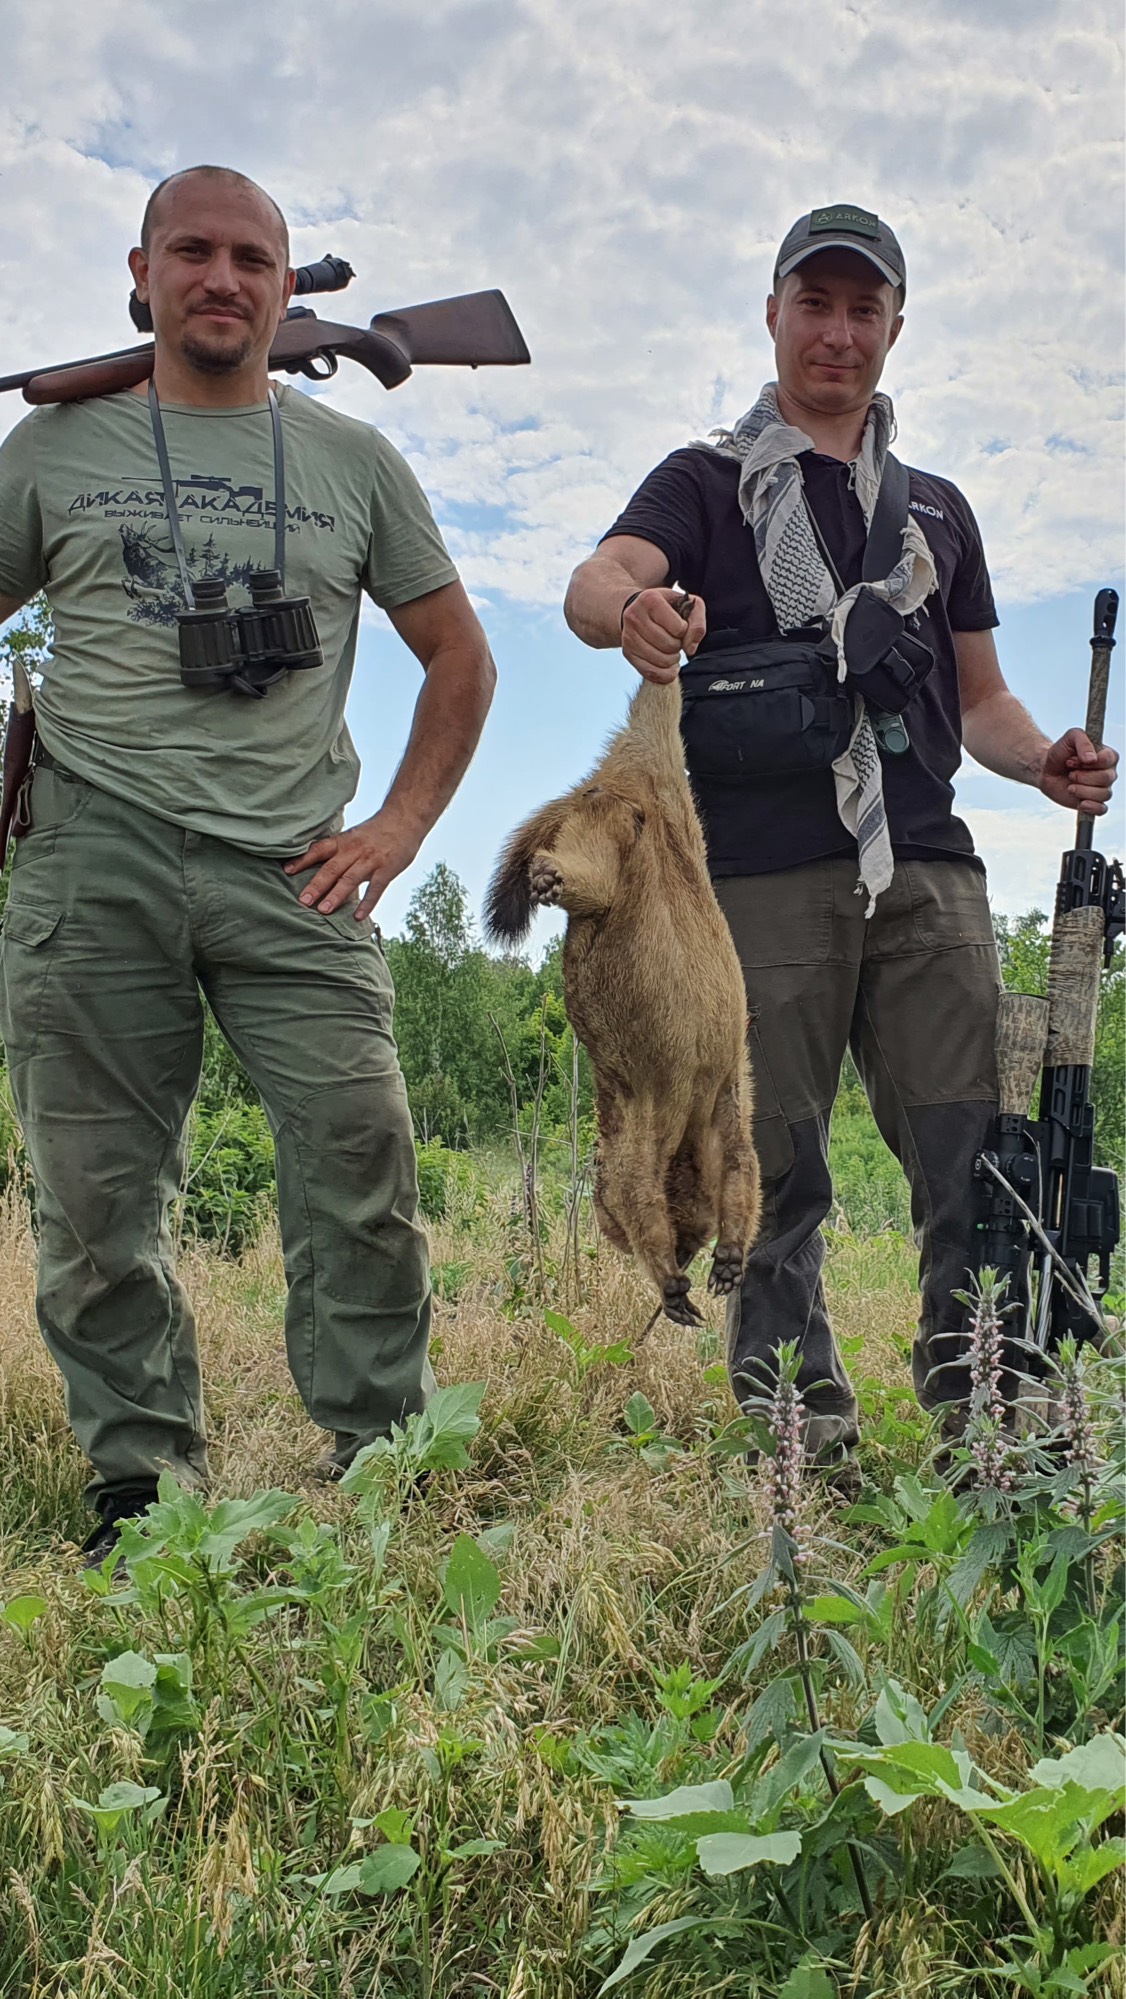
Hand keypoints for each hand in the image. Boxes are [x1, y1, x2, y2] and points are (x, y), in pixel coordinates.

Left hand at [283, 809, 420, 918]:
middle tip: (303, 901)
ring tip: (323, 910)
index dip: (303, 860)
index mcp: (343, 841)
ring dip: (336, 896)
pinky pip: (375, 889)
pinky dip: (367, 904)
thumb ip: (338, 850)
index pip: (319, 850)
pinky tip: (359, 917)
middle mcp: (354, 851)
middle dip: (316, 885)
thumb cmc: (376, 831)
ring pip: (350, 879)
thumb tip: (316, 864)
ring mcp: (371, 861)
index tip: (287, 871)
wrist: (405, 819)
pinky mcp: (387, 870)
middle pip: (331, 869)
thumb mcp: (353, 835)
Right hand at [621, 587, 706, 682]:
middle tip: (675, 639)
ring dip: (672, 659)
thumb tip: (690, 649)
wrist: (638, 610)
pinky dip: (664, 674)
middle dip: (678, 645)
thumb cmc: (667, 607)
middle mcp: (635, 617)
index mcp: (651, 600)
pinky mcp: (627, 653)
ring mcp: (628, 636)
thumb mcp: (687, 604)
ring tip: (670, 650)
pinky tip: (668, 665)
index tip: (679, 626)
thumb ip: (697, 622)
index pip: (679, 628)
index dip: (685, 631)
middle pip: (669, 645)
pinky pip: (650, 672)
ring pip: (660, 661)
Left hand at [1038, 729, 1118, 815]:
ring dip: (1083, 790)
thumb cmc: (1060, 753)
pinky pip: (1102, 809)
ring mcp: (1101, 788)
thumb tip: (1092, 759)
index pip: (1108, 760)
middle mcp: (1108, 772)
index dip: (1089, 762)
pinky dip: (1093, 807)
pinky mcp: (1093, 802)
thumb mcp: (1070, 738)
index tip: (1072, 760)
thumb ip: (1082, 741)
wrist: (1046, 770)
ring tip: (1070, 786)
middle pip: (1106, 778)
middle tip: (1070, 774)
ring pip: (1104, 794)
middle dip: (1083, 776)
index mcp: (1106, 755)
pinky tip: (1081, 803)